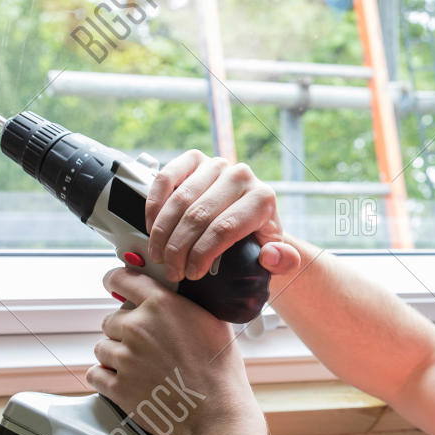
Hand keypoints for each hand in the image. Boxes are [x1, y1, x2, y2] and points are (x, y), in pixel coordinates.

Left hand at [87, 265, 259, 434]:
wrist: (216, 410)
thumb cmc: (219, 370)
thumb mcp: (212, 322)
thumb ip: (185, 305)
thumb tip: (175, 298)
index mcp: (161, 305)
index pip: (120, 278)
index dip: (114, 281)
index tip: (112, 285)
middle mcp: (138, 327)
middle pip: (110, 320)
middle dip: (124, 332)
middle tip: (145, 346)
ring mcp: (125, 357)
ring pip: (102, 347)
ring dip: (115, 355)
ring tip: (139, 367)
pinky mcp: (117, 386)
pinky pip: (95, 374)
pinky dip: (105, 377)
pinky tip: (124, 380)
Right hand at [147, 150, 301, 282]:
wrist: (250, 219)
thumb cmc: (260, 241)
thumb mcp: (276, 258)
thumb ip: (282, 262)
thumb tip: (270, 256)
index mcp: (262, 199)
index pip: (225, 228)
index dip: (202, 254)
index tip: (191, 274)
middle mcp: (240, 176)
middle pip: (199, 216)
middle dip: (179, 249)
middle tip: (171, 271)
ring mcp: (216, 165)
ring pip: (180, 200)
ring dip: (163, 232)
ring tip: (159, 256)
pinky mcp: (194, 159)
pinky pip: (166, 178)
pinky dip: (154, 205)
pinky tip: (152, 228)